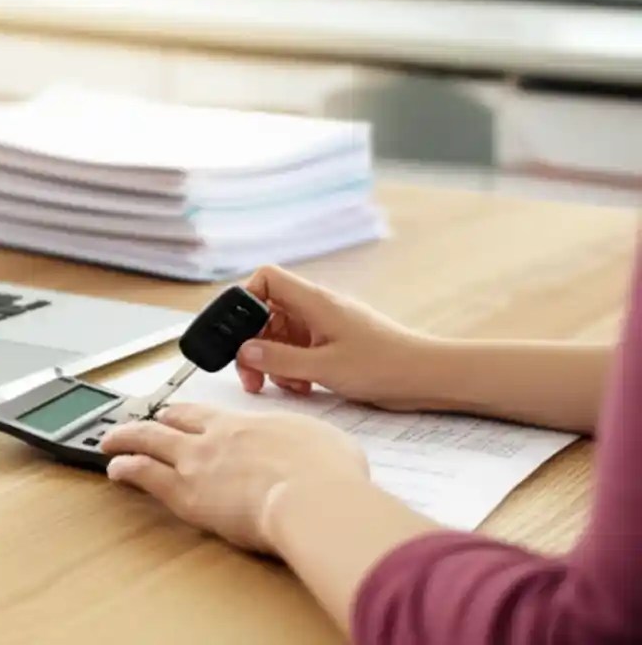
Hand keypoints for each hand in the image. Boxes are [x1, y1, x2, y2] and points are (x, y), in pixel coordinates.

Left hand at [102, 403, 367, 553]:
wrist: (313, 498)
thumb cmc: (328, 475)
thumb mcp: (325, 444)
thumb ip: (307, 444)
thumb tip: (316, 452)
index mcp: (248, 425)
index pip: (206, 413)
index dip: (186, 414)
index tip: (177, 415)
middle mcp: (215, 437)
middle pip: (172, 421)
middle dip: (152, 421)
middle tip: (140, 423)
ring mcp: (196, 462)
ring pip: (149, 441)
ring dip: (125, 439)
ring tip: (109, 441)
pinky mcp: (186, 492)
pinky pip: (145, 475)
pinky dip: (126, 468)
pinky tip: (114, 469)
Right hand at [236, 265, 427, 405]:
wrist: (426, 377)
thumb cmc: (385, 364)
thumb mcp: (324, 367)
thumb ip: (279, 360)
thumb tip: (243, 352)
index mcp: (314, 301)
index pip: (266, 278)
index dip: (245, 299)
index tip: (238, 332)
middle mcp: (315, 309)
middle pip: (266, 313)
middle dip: (254, 345)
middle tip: (251, 375)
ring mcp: (323, 327)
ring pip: (279, 336)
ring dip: (273, 362)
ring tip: (283, 385)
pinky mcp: (331, 345)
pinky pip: (297, 351)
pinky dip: (291, 369)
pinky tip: (302, 387)